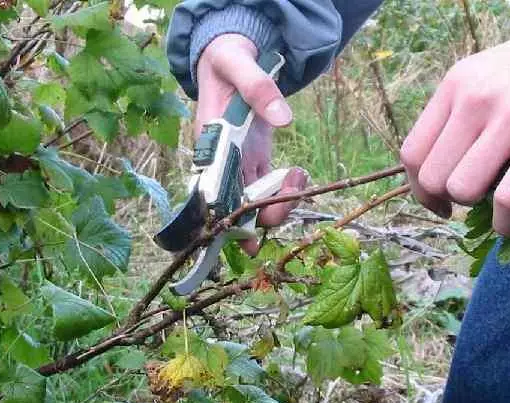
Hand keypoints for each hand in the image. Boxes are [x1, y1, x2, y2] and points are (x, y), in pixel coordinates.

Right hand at [197, 34, 308, 253]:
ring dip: (281, 202)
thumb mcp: (238, 64)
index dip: (228, 220)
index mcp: (210, 145)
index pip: (213, 194)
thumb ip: (258, 88)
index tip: (247, 239)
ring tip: (299, 175)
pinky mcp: (256, 159)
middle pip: (237, 207)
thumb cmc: (227, 60)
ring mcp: (240, 163)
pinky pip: (269, 188)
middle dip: (264, 214)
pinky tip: (299, 173)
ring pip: (256, 202)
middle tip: (290, 198)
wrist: (231, 55)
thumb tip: (284, 119)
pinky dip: (287, 190)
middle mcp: (222, 162)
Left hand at [399, 27, 509, 236]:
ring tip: (492, 205)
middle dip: (447, 199)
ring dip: (476, 209)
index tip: (436, 201)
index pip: (412, 152)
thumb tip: (432, 178)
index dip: (419, 189)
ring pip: (463, 190)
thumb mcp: (479, 78)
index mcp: (454, 86)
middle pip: (434, 177)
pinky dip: (505, 223)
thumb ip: (452, 118)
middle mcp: (476, 99)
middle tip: (468, 201)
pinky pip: (507, 199)